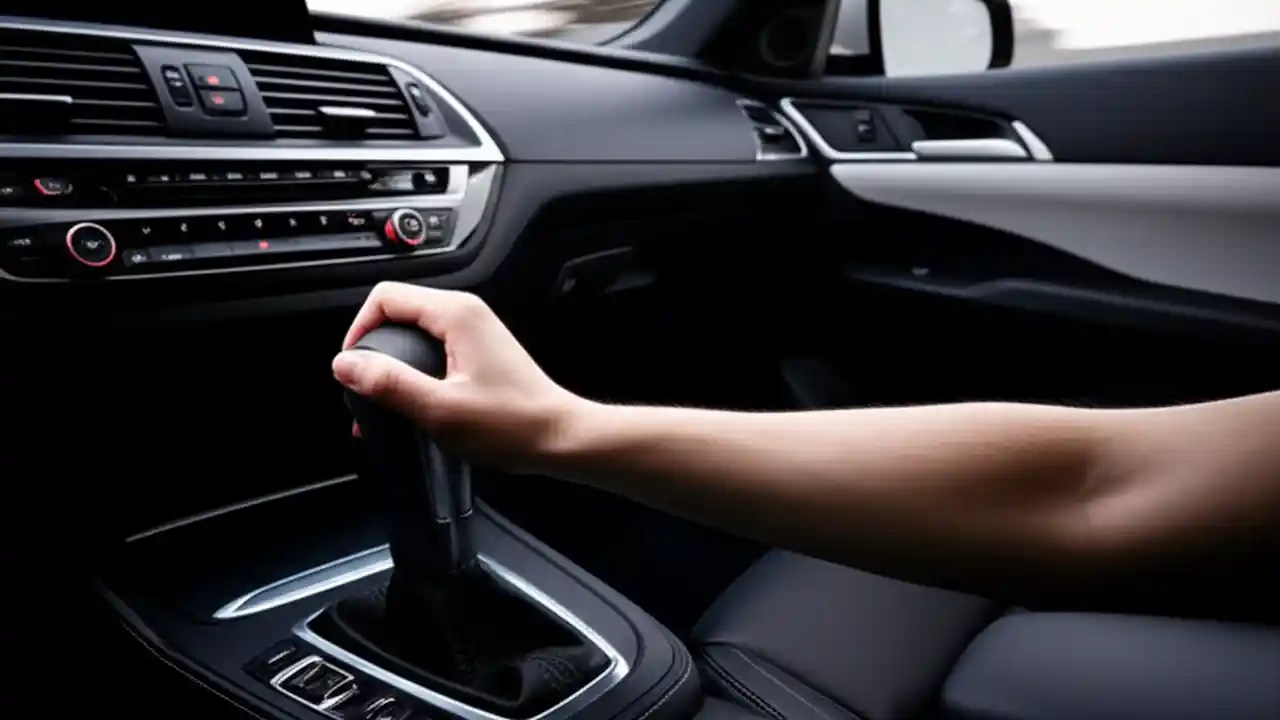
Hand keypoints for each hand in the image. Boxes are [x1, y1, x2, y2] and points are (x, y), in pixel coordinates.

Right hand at [332, 282, 585, 471]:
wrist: (559, 438)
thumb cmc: (511, 425)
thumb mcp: (440, 409)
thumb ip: (389, 383)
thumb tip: (345, 365)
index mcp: (456, 314)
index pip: (385, 297)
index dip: (359, 331)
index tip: (353, 370)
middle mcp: (466, 313)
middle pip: (398, 313)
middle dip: (374, 350)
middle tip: (366, 391)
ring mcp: (474, 331)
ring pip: (414, 334)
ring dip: (393, 365)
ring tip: (385, 405)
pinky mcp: (478, 351)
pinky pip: (432, 349)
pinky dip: (415, 372)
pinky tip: (412, 404)